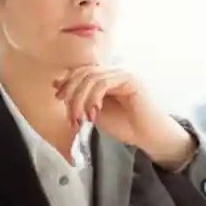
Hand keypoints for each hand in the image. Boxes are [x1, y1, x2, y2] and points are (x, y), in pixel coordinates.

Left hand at [53, 66, 194, 167]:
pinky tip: (94, 114)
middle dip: (71, 94)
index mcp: (106, 75)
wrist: (149, 136)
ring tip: (81, 120)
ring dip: (80, 101)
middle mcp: (114, 69)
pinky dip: (93, 98)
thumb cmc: (125, 125)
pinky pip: (103, 82)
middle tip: (71, 117)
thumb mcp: (93, 110)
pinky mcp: (130, 78)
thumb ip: (79, 96)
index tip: (59, 99)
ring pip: (91, 78)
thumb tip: (57, 82)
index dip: (67, 82)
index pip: (81, 70)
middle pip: (83, 72)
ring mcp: (123, 71)